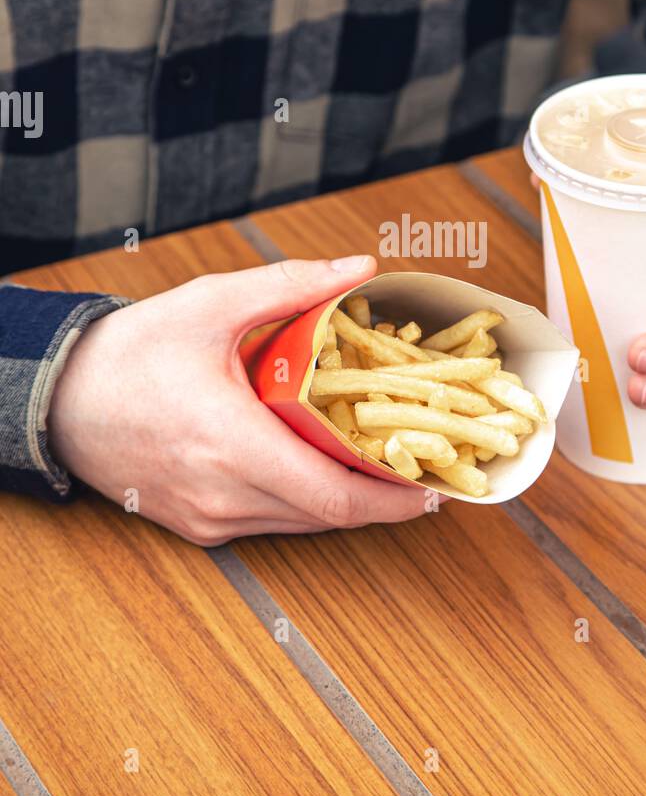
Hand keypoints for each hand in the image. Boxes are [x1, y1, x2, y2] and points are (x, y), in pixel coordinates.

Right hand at [47, 255, 429, 543]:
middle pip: (328, 516)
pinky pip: (271, 523)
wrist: (60, 400)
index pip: (333, 496)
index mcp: (231, 443)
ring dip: (345, 501)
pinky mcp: (198, 527)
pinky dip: (305, 502)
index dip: (393, 499)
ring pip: (302, 524)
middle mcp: (222, 494)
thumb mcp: (210, 304)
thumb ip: (291, 286)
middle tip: (424, 472)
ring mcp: (209, 518)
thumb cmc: (131, 352)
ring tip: (385, 469)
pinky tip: (324, 470)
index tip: (434, 489)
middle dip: (382, 498)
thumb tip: (358, 268)